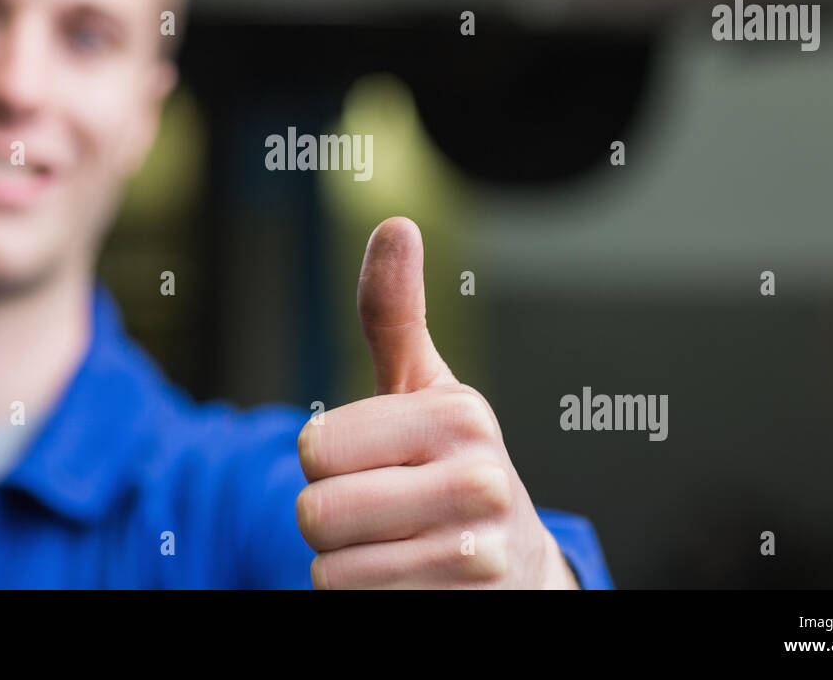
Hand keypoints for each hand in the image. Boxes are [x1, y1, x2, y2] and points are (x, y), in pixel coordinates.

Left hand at [296, 216, 578, 588]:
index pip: (314, 446)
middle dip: (331, 514)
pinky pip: (351, 603)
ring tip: (395, 544)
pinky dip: (363, 596)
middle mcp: (478, 484)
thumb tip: (396, 224)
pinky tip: (406, 579)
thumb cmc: (454, 463)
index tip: (374, 459)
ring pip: (328, 568)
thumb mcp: (426, 388)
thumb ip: (394, 311)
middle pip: (316, 512)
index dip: (326, 458)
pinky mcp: (458, 608)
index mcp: (459, 416)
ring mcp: (474, 557)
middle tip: (380, 509)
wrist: (518, 565)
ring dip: (346, 561)